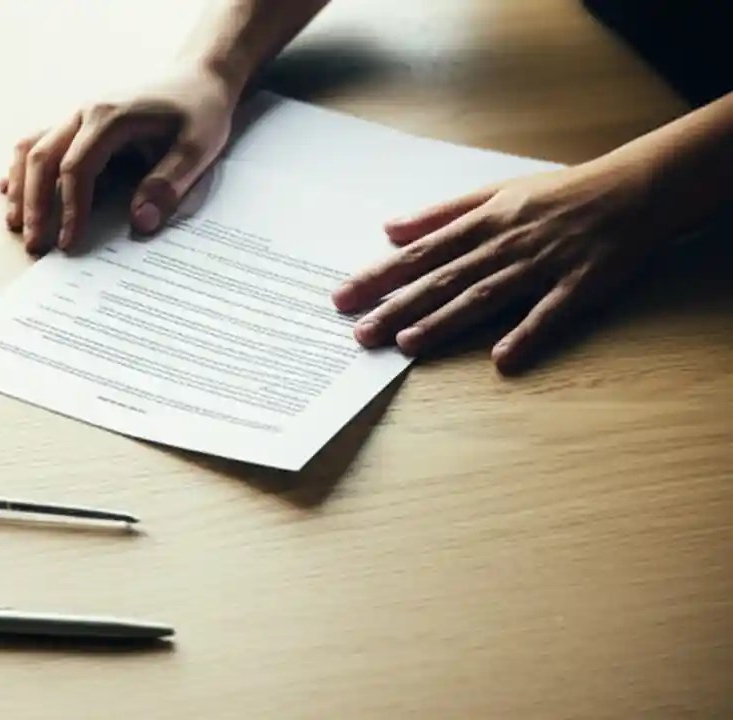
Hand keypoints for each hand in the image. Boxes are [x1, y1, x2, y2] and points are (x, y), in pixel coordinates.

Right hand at [0, 67, 237, 253]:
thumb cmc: (198, 112)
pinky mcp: (77, 123)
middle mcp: (84, 112)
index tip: (69, 243)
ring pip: (32, 148)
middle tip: (34, 245)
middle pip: (43, 158)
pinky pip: (39, 142)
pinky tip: (11, 190)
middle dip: (35, 205)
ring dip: (21, 186)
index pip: (76, 168)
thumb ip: (168, 185)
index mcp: (110, 118)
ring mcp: (77, 116)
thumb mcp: (197, 149)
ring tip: (16, 224)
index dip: (70, 209)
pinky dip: (23, 168)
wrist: (197, 78)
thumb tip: (140, 223)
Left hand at [332, 160, 663, 373]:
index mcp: (482, 222)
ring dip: (445, 320)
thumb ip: (440, 214)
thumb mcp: (495, 192)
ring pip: (484, 295)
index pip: (419, 253)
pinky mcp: (578, 284)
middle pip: (442, 279)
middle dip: (398, 306)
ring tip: (408, 344)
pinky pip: (549, 312)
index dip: (379, 276)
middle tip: (361, 333)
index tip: (343, 297)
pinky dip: (526, 333)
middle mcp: (504, 243)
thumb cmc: (558, 193)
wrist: (632, 189)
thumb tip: (390, 229)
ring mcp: (541, 265)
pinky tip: (502, 358)